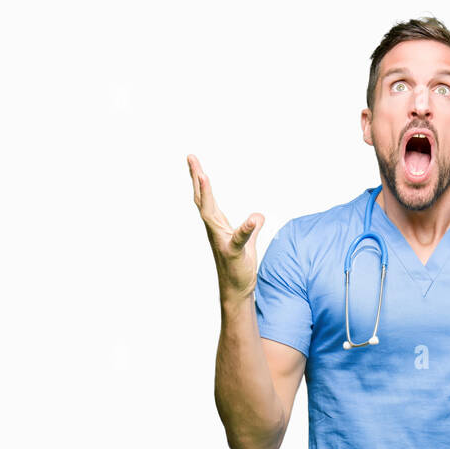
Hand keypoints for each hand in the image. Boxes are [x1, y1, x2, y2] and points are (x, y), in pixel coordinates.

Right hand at [187, 154, 263, 299]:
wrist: (237, 291)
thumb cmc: (238, 267)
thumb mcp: (247, 243)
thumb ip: (251, 228)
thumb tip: (259, 216)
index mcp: (217, 225)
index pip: (206, 199)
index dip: (199, 179)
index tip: (192, 160)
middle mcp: (215, 230)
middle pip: (202, 200)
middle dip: (196, 178)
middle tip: (191, 158)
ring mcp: (221, 241)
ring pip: (210, 215)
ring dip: (206, 196)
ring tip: (203, 176)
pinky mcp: (234, 253)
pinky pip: (240, 239)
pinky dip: (246, 228)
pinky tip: (255, 218)